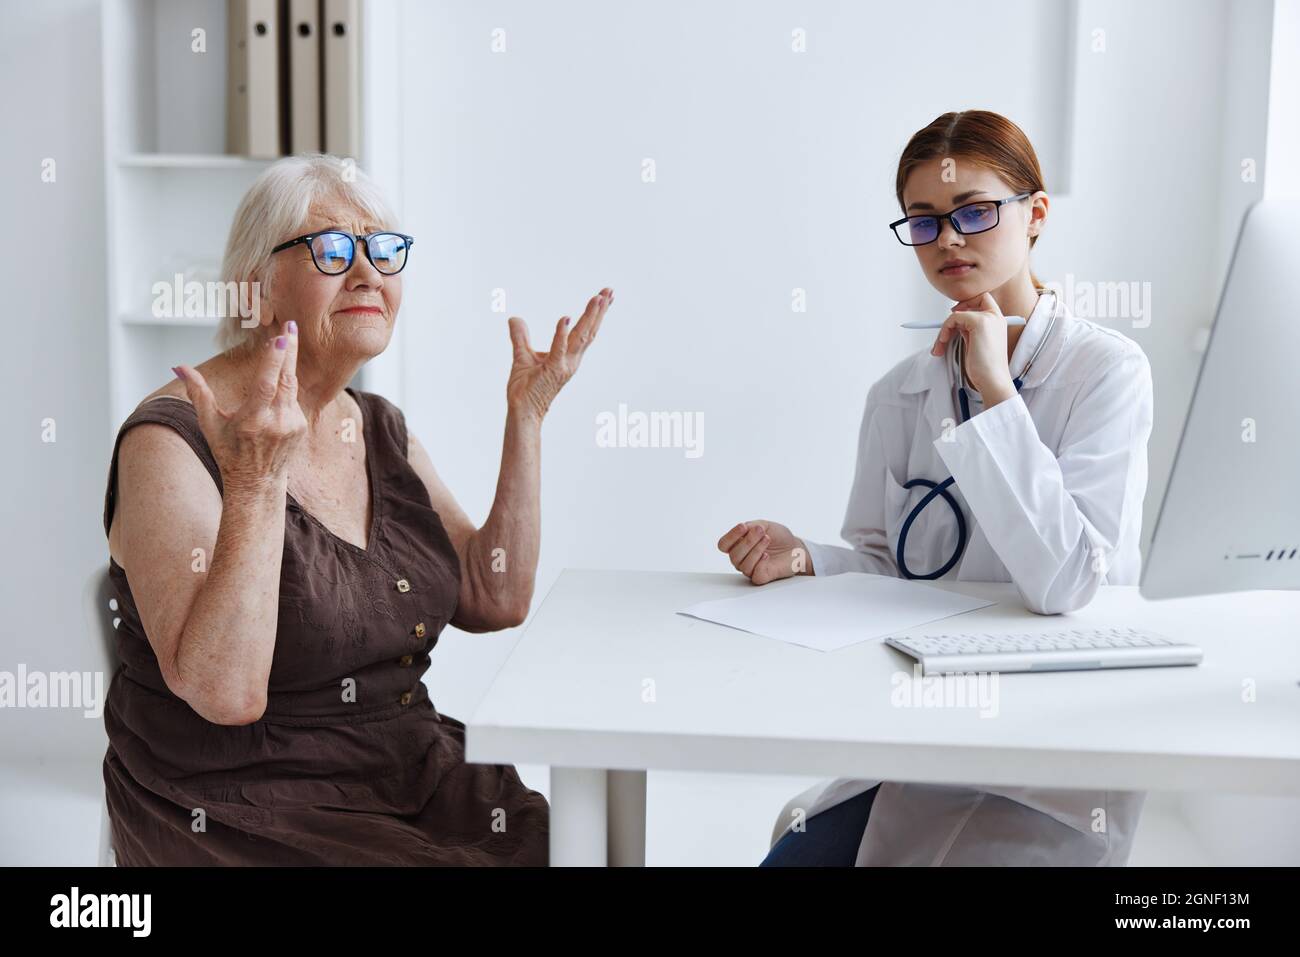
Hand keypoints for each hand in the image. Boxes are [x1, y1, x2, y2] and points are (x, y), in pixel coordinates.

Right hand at [173, 325, 307, 491]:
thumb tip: (178, 366)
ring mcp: (292, 425)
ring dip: (288, 363)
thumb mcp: (210, 424)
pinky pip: (294, 399)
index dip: (275, 360)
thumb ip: (198, 393)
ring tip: (286, 338)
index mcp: (253, 420)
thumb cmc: (228, 453)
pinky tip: (280, 379)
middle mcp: (276, 422)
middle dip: (288, 350)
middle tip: (290, 325)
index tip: (281, 338)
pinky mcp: (301, 427)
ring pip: (291, 386)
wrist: (257, 484)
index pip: (268, 384)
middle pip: (286, 379)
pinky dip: (286, 387)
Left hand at [506, 287, 612, 421]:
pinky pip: (558, 349)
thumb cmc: (526, 389)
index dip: (595, 314)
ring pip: (580, 337)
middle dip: (599, 311)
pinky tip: (566, 318)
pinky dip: (562, 333)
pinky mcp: (552, 370)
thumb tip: (515, 318)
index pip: (585, 332)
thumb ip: (520, 337)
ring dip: (589, 317)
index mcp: (568, 357)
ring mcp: (563, 366)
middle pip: (589, 331)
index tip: (605, 297)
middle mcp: (571, 361)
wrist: (522, 411)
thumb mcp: (522, 356)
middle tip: (609, 291)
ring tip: (598, 299)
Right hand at [717, 520, 810, 584]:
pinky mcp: (762, 577)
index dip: (731, 536)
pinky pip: (755, 575)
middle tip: (761, 531)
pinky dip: (760, 564)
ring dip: (756, 550)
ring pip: (743, 565)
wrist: (796, 547)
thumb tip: (743, 528)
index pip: (723, 545)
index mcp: (738, 545)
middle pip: (733, 555)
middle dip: (748, 541)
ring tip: (767, 539)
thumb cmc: (778, 537)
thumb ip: (751, 526)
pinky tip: (767, 555)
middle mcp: (741, 559)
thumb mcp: (764, 525)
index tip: (744, 527)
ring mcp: (751, 569)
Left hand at [930, 292, 1016, 400]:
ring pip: (958, 312)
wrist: (993, 380)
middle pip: (974, 299)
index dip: (967, 306)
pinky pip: (954, 318)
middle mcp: (995, 317)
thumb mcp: (975, 344)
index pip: (982, 301)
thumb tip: (955, 325)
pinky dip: (944, 330)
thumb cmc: (985, 369)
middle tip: (945, 330)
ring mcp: (988, 318)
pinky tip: (942, 343)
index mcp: (997, 322)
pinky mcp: (979, 322)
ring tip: (939, 346)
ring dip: (944, 329)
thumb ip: (969, 331)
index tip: (954, 321)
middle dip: (956, 312)